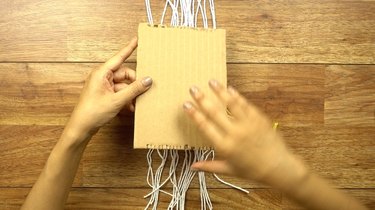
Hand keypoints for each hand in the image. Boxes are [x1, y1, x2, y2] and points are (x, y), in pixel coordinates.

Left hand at [67, 38, 151, 137]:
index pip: (119, 57)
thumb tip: (148, 79)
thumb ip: (134, 89)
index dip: (129, 48)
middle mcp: (102, 77)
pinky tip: (131, 108)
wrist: (81, 128)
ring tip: (136, 104)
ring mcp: (103, 86)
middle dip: (134, 84)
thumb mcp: (117, 100)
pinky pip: (120, 93)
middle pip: (125, 74)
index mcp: (101, 73)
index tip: (137, 39)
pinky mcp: (105, 95)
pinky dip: (126, 99)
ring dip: (131, 94)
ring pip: (124, 85)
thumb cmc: (92, 112)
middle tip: (144, 92)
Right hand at [183, 80, 306, 187]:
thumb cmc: (252, 171)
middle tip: (193, 88)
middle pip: (214, 112)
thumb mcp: (229, 170)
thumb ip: (209, 166)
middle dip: (202, 99)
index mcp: (224, 146)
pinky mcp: (258, 119)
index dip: (194, 114)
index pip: (205, 126)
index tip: (186, 104)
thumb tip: (193, 167)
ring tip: (211, 81)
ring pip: (231, 104)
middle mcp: (234, 133)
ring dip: (220, 91)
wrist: (278, 167)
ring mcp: (248, 125)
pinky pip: (246, 105)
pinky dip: (237, 96)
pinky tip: (230, 89)